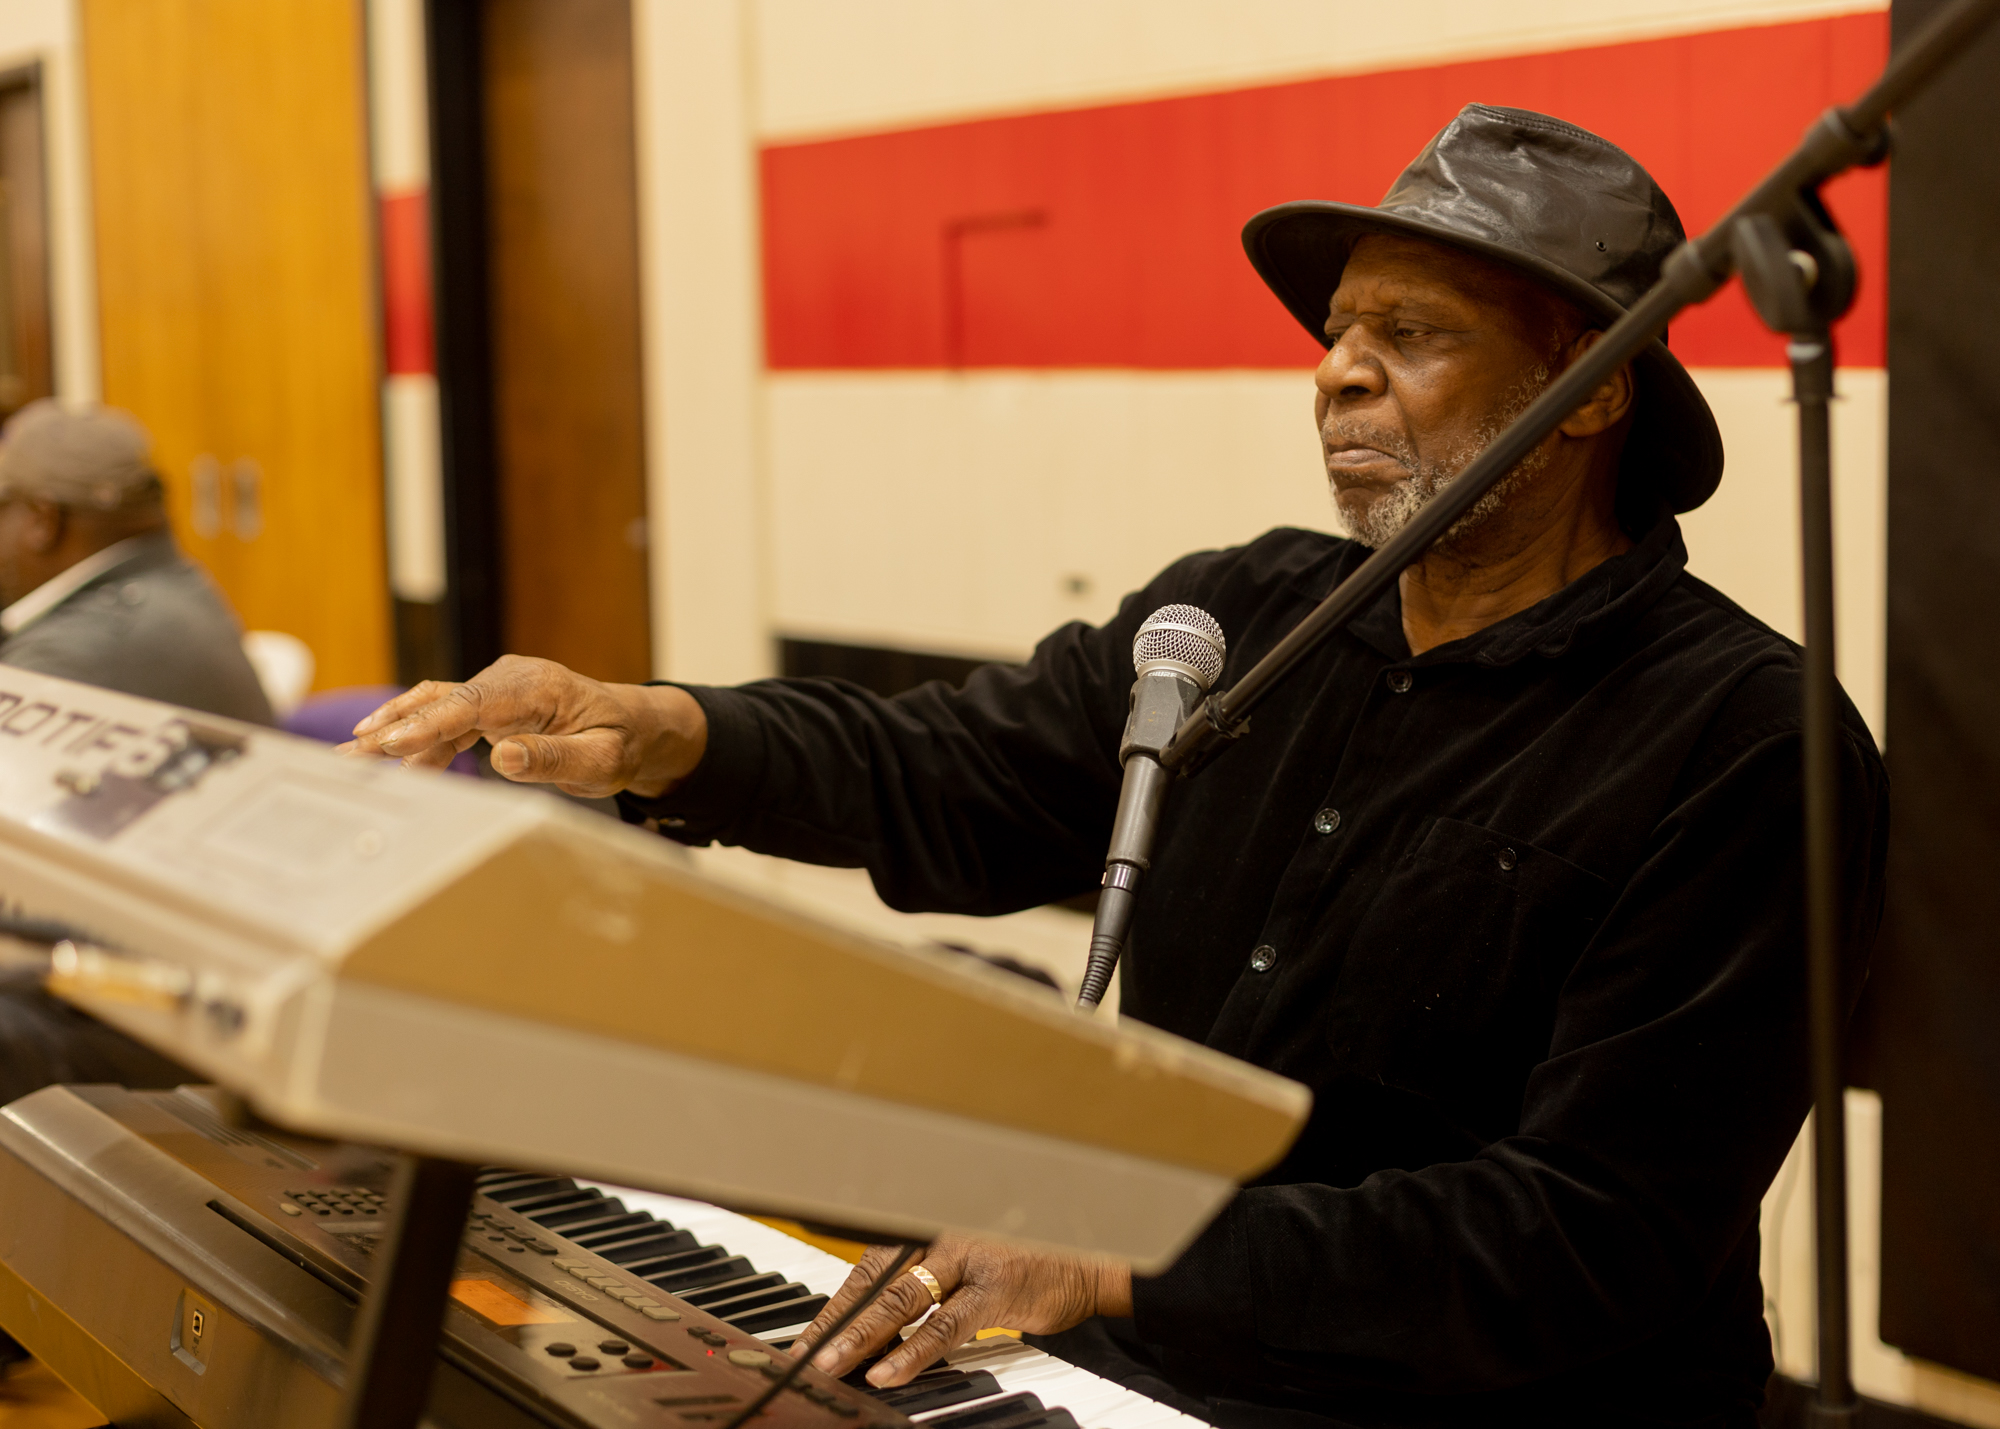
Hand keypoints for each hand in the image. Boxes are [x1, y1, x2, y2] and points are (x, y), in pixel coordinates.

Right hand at [337, 655, 707, 798]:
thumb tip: (504, 758)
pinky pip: (449, 716)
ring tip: (354, 760)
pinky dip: (421, 738)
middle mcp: (513, 679)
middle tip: (350, 754)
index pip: (473, 705)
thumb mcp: (602, 761)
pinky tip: (394, 762)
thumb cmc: (622, 745)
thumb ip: (555, 759)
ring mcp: (500, 687)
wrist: (635, 727)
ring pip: (438, 706)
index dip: (430, 724)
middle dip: (395, 726)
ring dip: (398, 731)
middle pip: (444, 700)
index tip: (391, 744)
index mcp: (539, 689)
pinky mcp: (493, 702)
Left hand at [795, 1235, 1131, 1387]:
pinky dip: (914, 1351)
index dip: (835, 1306)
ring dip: (863, 1337)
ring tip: (833, 1365)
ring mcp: (968, 1257)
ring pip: (902, 1299)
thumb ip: (924, 1288)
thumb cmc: (1024, 1262)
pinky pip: (945, 1325)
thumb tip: (871, 1331)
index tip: (806, 1340)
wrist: (1089, 1255)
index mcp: (929, 1227)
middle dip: (837, 1322)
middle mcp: (942, 1234)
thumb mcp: (967, 1268)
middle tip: (805, 1356)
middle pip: (875, 1280)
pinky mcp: (996, 1288)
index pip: (868, 1268)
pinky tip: (889, 1371)